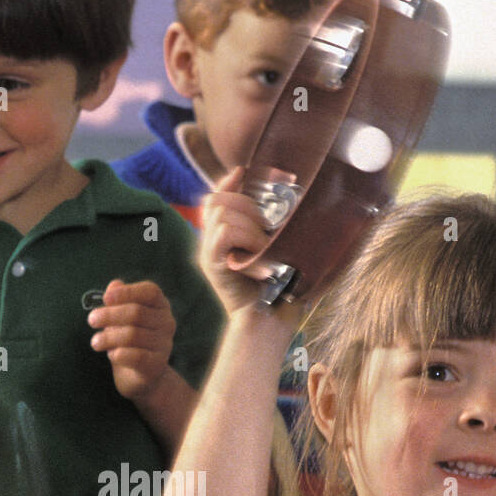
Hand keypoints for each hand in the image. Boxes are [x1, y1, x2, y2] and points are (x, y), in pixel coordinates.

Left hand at [88, 280, 175, 399]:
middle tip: (91, 320)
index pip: (150, 291)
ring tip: (95, 342)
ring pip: (133, 335)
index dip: (127, 292)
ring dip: (108, 337)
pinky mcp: (157, 365)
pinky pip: (136, 356)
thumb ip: (118, 301)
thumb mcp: (120, 319)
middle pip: (137, 313)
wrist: (140, 377)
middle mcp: (167, 323)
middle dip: (109, 315)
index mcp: (160, 305)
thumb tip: (114, 285)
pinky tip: (111, 355)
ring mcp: (164, 345)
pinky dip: (118, 354)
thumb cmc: (128, 341)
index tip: (105, 298)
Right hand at [200, 168, 287, 315]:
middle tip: (271, 225)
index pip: (215, 197)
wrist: (270, 322)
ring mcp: (208, 253)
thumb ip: (272, 225)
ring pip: (222, 212)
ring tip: (268, 243)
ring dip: (252, 222)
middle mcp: (210, 242)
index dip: (229, 181)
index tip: (247, 172)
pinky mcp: (211, 265)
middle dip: (248, 203)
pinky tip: (260, 253)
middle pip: (217, 199)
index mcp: (222, 236)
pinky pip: (225, 231)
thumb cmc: (280, 287)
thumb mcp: (278, 248)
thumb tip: (287, 192)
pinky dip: (247, 237)